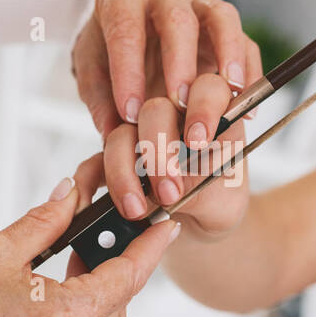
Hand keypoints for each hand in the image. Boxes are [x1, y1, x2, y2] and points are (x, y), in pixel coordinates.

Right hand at [0, 178, 179, 316]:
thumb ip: (45, 221)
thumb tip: (71, 194)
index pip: (128, 275)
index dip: (150, 247)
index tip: (167, 226)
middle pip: (121, 303)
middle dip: (119, 268)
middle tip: (103, 237)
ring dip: (102, 296)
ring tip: (74, 265)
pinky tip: (60, 297)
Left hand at [71, 0, 262, 139]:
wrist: (131, 38)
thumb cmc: (108, 52)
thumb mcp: (91, 70)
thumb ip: (99, 100)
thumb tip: (114, 131)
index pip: (126, 27)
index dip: (128, 71)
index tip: (131, 113)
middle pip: (177, 18)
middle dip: (180, 62)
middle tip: (179, 104)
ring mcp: (199, 4)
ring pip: (221, 18)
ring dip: (228, 55)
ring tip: (229, 92)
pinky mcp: (225, 27)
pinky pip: (246, 42)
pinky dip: (250, 74)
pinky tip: (246, 108)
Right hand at [72, 76, 251, 241]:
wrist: (196, 226)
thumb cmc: (217, 204)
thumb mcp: (225, 201)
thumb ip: (206, 186)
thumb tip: (182, 179)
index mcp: (210, 114)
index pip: (208, 89)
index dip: (203, 108)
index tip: (198, 141)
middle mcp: (172, 116)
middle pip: (156, 109)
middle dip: (158, 148)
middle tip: (168, 191)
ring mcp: (139, 134)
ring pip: (120, 135)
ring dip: (125, 170)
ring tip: (137, 208)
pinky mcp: (113, 158)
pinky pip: (93, 163)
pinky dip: (91, 182)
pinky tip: (106, 202)